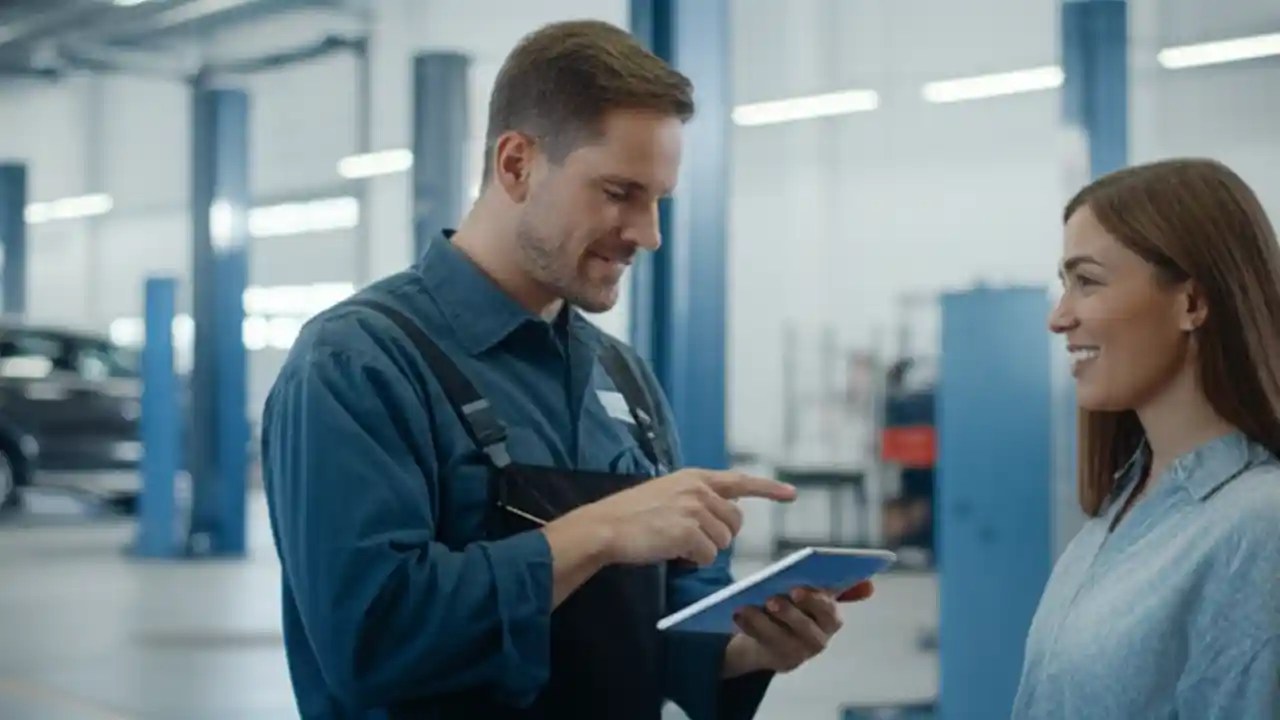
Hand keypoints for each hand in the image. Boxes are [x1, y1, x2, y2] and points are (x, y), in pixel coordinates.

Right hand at [556, 469, 796, 566]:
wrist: (605, 527)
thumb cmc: (630, 516)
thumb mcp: (666, 494)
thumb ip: (694, 500)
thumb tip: (721, 523)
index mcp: (693, 477)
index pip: (739, 481)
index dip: (768, 489)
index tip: (791, 494)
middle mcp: (698, 489)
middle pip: (735, 522)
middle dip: (719, 537)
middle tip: (691, 542)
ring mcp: (693, 508)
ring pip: (722, 542)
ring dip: (702, 551)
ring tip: (673, 544)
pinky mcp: (688, 530)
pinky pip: (707, 556)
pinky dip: (692, 562)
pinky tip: (671, 554)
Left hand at [722, 581, 874, 677]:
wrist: (779, 635)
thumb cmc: (800, 606)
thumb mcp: (815, 594)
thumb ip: (837, 586)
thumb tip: (869, 586)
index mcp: (831, 619)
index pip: (828, 612)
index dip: (814, 602)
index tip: (797, 589)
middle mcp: (820, 640)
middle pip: (806, 629)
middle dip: (788, 613)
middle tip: (771, 599)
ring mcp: (799, 654)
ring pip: (780, 639)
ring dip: (762, 622)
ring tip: (745, 605)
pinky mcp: (779, 661)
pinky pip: (762, 645)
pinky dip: (749, 627)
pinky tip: (736, 612)